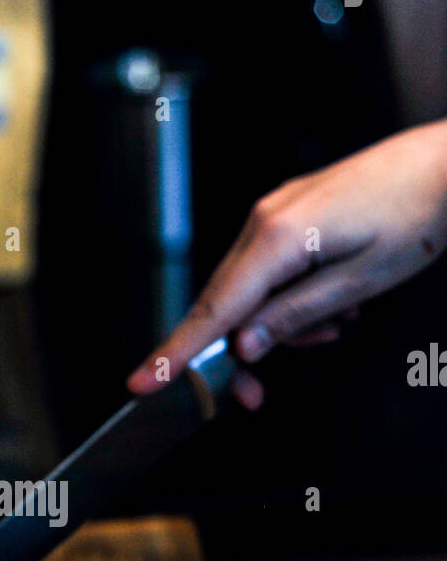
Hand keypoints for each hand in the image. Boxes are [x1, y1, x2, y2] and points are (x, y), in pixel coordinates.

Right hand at [128, 119, 446, 407]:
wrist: (445, 164)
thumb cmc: (415, 217)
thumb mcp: (360, 282)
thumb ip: (295, 316)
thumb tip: (245, 346)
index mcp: (277, 237)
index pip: (215, 308)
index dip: (178, 351)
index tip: (144, 381)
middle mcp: (264, 220)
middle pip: (224, 304)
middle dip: (238, 354)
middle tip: (252, 396)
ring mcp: (274, 214)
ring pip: (250, 292)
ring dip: (279, 326)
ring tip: (336, 327)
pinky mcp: (289, 214)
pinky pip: (270, 272)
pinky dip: (290, 301)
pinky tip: (334, 305)